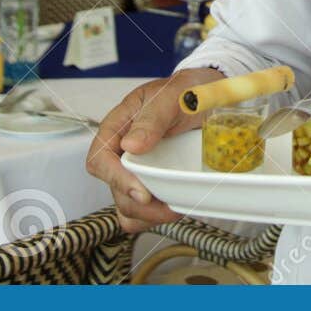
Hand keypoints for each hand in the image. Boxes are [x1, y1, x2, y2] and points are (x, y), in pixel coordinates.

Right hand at [86, 67, 222, 232]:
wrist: (210, 97)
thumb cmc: (187, 92)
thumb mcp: (172, 96)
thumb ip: (152, 118)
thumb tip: (130, 145)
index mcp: (117, 128)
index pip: (99, 161)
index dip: (117, 180)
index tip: (142, 191)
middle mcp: (122, 153)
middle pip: (114, 190)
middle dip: (140, 205)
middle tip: (169, 206)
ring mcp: (136, 171)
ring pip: (127, 207)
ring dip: (148, 216)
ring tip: (175, 208)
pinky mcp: (152, 183)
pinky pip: (142, 212)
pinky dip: (155, 218)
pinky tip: (174, 208)